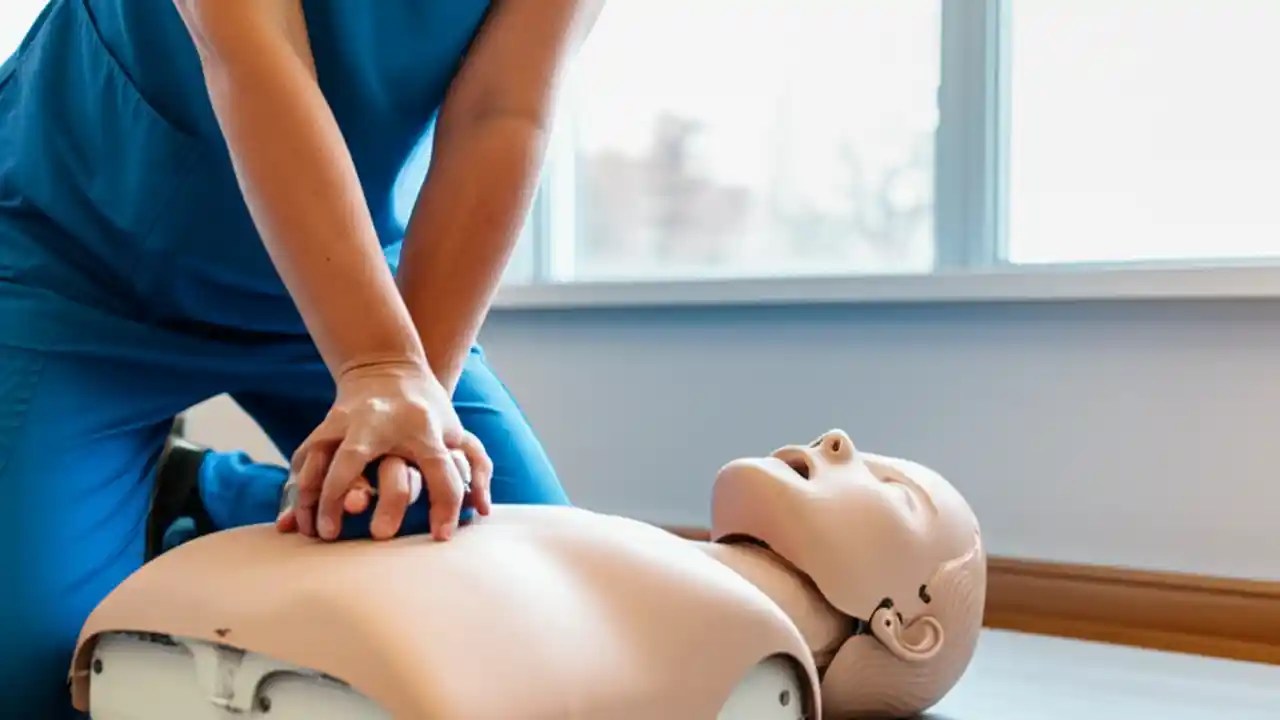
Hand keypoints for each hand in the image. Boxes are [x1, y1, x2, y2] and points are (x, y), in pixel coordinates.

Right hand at [280, 360, 492, 540]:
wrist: (387, 366)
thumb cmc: (428, 409)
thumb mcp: (456, 431)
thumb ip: (478, 467)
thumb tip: (482, 510)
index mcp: (423, 427)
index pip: (438, 468)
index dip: (445, 504)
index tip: (440, 537)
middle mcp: (380, 422)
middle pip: (355, 459)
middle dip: (341, 496)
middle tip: (337, 536)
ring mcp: (347, 421)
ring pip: (319, 457)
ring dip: (310, 497)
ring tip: (314, 533)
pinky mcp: (325, 424)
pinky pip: (305, 456)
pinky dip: (298, 486)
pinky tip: (294, 517)